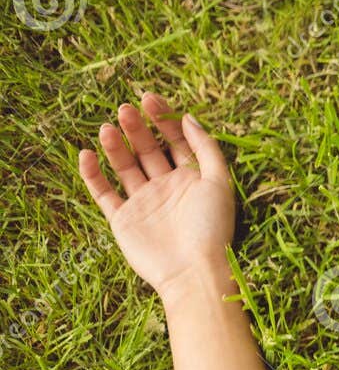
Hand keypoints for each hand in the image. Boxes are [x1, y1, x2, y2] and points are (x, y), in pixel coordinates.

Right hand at [77, 91, 235, 300]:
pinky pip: (103, 192)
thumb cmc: (211, 228)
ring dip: (115, 146)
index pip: (175, 142)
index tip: (150, 98)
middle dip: (137, 128)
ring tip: (109, 128)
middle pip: (148, 150)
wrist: (192, 271)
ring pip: (124, 166)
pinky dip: (92, 174)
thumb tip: (188, 116)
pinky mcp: (123, 219)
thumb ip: (206, 147)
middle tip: (126, 109)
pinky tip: (87, 153)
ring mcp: (143, 203)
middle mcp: (167, 188)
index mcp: (192, 180)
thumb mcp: (220, 182)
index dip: (163, 119)